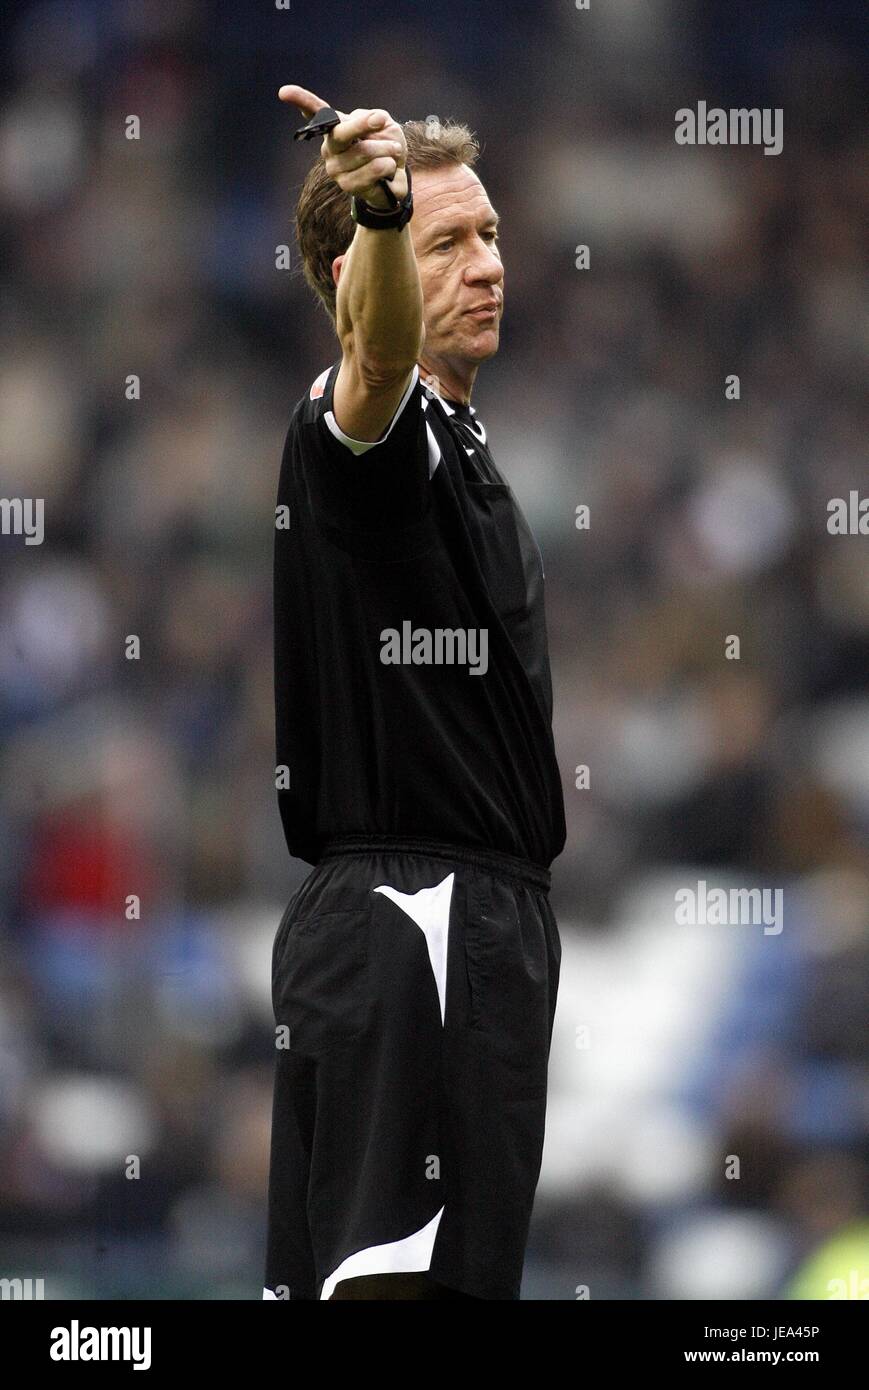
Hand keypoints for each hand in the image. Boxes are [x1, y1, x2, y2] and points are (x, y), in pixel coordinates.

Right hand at [279, 85, 407, 207]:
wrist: (396, 178)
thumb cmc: (386, 147)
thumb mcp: (384, 125)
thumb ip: (374, 119)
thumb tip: (370, 120)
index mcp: (335, 129)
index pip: (316, 113)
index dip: (301, 101)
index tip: (284, 92)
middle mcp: (330, 148)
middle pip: (340, 134)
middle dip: (362, 124)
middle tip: (380, 119)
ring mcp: (336, 169)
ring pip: (364, 151)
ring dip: (386, 149)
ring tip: (393, 151)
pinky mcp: (348, 186)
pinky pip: (373, 169)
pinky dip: (389, 165)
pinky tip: (388, 168)